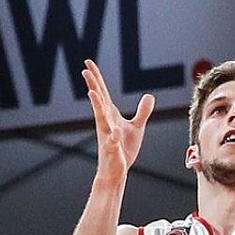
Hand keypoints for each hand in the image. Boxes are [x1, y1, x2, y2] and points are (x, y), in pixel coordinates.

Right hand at [80, 59, 153, 182]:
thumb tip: (149, 96)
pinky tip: (115, 131)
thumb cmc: (123, 149)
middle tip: (85, 69)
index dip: (97, 78)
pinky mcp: (112, 150)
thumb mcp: (136, 128)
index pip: (102, 93)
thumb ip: (142, 112)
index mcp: (110, 115)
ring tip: (92, 93)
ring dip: (97, 106)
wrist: (116, 171)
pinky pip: (112, 142)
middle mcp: (106, 122)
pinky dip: (114, 136)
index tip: (88, 62)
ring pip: (101, 118)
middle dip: (93, 85)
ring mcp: (107, 135)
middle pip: (99, 100)